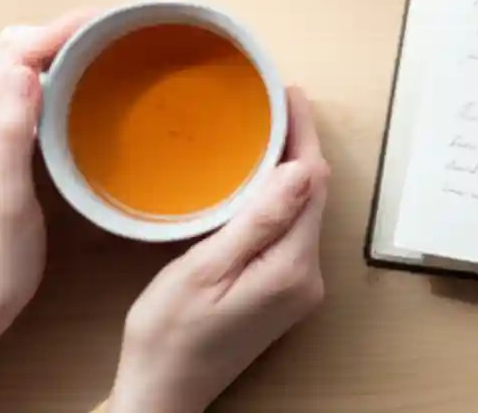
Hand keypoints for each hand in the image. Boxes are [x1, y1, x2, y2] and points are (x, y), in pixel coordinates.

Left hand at [0, 11, 90, 412]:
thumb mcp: (5, 201)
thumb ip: (10, 134)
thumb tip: (24, 70)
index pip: (17, 58)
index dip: (60, 31)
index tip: (108, 19)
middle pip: (18, 58)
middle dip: (65, 36)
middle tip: (119, 33)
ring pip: (23, 78)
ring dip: (61, 57)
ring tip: (110, 53)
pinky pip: (26, 102)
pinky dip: (56, 85)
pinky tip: (84, 95)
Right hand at [109, 88, 328, 412]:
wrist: (163, 392)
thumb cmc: (169, 334)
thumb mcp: (206, 270)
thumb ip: (258, 220)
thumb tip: (302, 168)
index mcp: (292, 266)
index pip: (312, 182)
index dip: (303, 134)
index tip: (288, 93)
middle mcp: (308, 275)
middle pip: (313, 193)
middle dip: (299, 145)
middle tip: (274, 102)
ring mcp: (299, 286)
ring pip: (303, 210)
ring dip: (290, 169)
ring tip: (267, 127)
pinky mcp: (284, 292)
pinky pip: (291, 229)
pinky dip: (280, 197)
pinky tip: (259, 178)